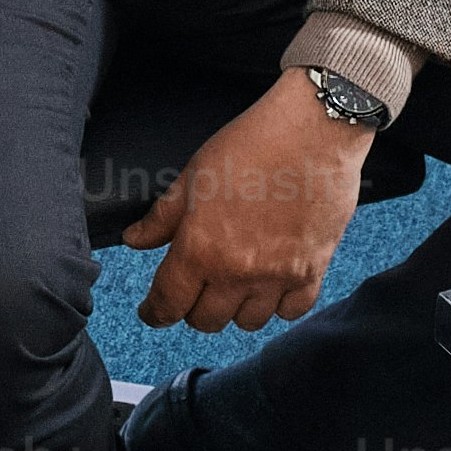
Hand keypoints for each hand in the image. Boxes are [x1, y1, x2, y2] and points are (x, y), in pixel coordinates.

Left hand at [126, 71, 371, 330]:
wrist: (315, 129)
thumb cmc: (252, 144)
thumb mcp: (194, 175)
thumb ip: (163, 216)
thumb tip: (135, 239)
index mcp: (200, 248)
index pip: (168, 303)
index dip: (155, 313)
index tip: (152, 312)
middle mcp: (238, 271)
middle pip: (206, 320)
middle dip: (193, 309)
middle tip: (195, 289)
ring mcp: (278, 275)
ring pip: (247, 322)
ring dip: (235, 309)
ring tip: (235, 285)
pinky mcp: (313, 269)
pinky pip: (291, 311)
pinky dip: (277, 305)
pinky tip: (271, 285)